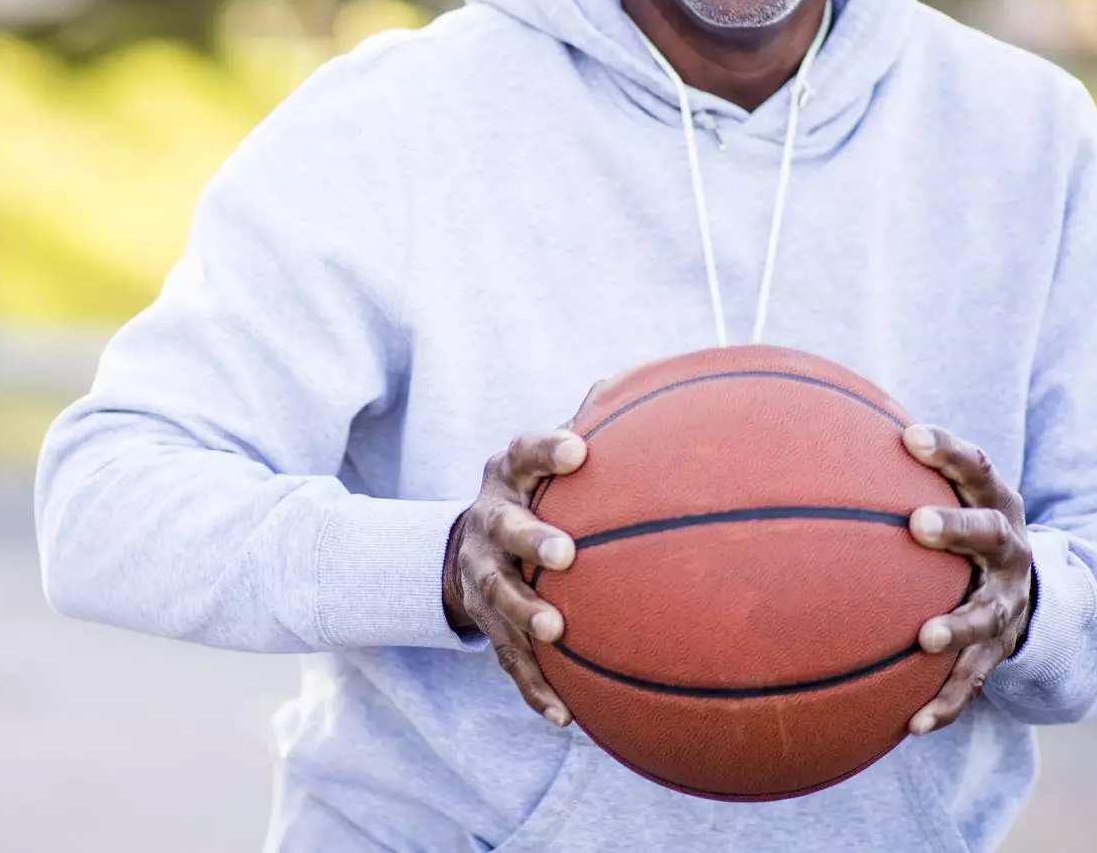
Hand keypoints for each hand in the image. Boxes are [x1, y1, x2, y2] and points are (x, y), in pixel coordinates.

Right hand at [442, 427, 586, 726]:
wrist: (465, 553)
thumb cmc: (534, 496)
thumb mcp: (547, 458)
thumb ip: (590, 426)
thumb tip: (632, 380)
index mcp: (507, 478)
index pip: (523, 454)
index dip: (547, 449)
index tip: (581, 449)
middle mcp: (488, 525)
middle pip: (503, 529)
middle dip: (531, 540)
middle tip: (565, 553)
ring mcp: (482, 578)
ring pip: (497, 598)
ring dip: (524, 615)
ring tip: (554, 631)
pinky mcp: (486, 627)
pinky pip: (508, 660)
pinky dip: (534, 688)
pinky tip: (564, 716)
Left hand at [902, 423, 1033, 734]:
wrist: (1030, 595)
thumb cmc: (957, 527)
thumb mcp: (944, 490)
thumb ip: (889, 464)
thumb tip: (800, 419)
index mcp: (992, 502)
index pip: (976, 465)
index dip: (947, 449)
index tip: (909, 435)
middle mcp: (1006, 549)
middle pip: (988, 534)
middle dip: (955, 528)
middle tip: (917, 524)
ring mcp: (1006, 603)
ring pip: (985, 615)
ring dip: (957, 625)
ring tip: (926, 637)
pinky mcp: (998, 653)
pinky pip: (971, 682)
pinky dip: (944, 703)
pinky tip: (911, 725)